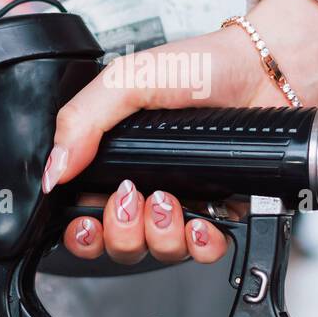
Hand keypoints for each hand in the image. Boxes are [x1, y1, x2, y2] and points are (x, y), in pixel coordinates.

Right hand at [47, 0, 317, 263]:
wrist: (264, 70)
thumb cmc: (200, 66)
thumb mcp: (127, 80)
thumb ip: (82, 120)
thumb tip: (53, 169)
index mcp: (116, 157)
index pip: (83, 211)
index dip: (81, 228)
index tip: (86, 219)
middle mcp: (146, 183)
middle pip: (116, 242)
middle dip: (120, 232)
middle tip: (133, 198)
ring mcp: (184, 200)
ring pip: (157, 251)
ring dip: (159, 235)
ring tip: (169, 201)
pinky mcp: (222, 211)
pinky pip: (202, 250)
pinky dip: (199, 244)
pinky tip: (200, 222)